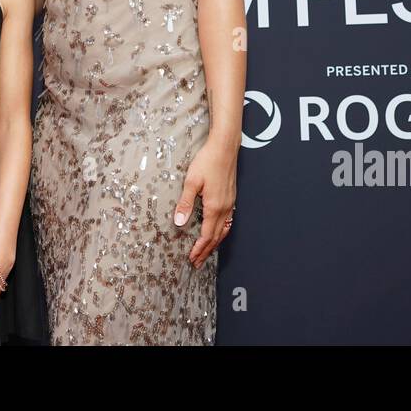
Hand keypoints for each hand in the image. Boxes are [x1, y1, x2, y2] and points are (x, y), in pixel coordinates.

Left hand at [173, 139, 236, 266]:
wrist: (225, 148)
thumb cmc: (207, 162)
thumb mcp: (191, 181)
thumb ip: (185, 203)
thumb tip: (178, 223)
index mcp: (214, 207)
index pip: (207, 235)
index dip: (199, 249)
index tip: (192, 258)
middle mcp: (225, 208)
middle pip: (216, 237)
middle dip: (206, 251)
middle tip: (197, 263)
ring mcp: (230, 204)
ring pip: (224, 231)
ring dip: (214, 243)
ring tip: (206, 253)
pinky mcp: (231, 198)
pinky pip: (227, 222)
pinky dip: (221, 233)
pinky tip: (217, 233)